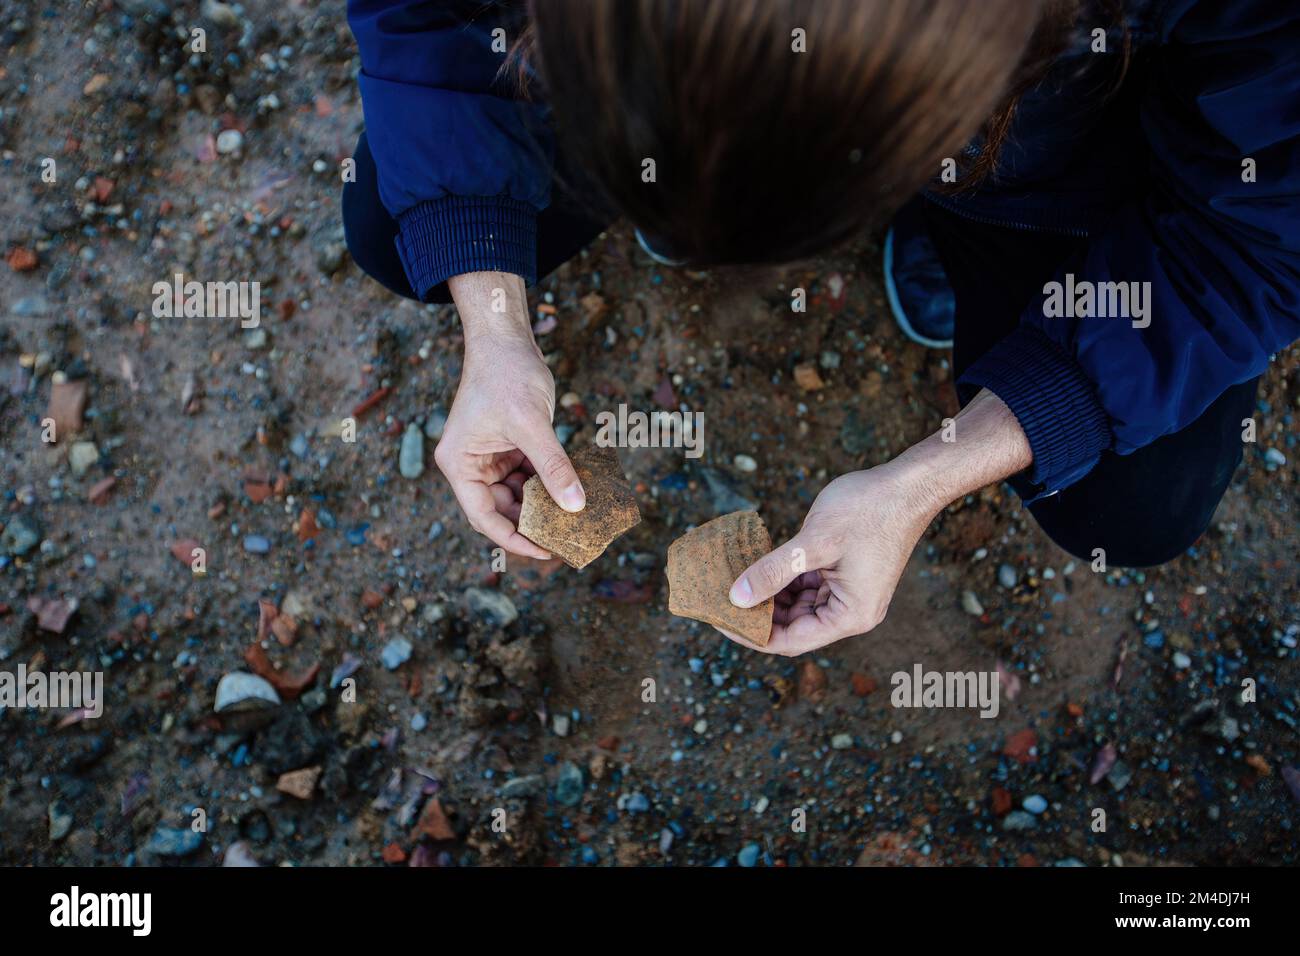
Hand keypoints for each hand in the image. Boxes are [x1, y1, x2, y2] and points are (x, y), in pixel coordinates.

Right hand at [434, 273, 585, 558]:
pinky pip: (529, 476)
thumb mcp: (531, 424)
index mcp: (459, 465)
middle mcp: (470, 466)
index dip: (514, 539)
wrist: (507, 339)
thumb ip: (552, 466)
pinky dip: (548, 484)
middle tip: (568, 541)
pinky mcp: (510, 448)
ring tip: (575, 521)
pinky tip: (573, 492)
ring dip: (543, 506)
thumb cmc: (506, 374)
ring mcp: (490, 458)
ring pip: (518, 496)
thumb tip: (575, 506)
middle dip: (532, 525)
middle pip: (501, 511)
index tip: (545, 553)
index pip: (484, 517)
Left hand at [720, 465, 937, 654]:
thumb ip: (773, 572)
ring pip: (797, 606)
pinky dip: (782, 578)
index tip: (718, 617)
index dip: (751, 634)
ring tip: (731, 579)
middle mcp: (851, 611)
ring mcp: (849, 593)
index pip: (789, 641)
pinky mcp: (845, 574)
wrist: (909, 484)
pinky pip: (807, 586)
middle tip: (716, 597)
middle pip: (792, 626)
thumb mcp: (813, 543)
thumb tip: (736, 598)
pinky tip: (757, 565)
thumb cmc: (869, 510)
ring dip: (767, 595)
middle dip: (756, 613)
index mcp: (850, 615)